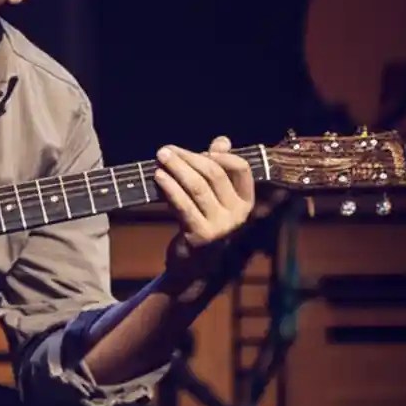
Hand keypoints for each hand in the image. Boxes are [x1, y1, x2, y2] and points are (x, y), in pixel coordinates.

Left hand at [153, 136, 254, 285]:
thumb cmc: (202, 221)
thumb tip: (222, 140)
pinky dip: (170, 188)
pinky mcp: (201, 236)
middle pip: (215, 175)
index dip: (221, 155)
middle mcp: (238, 214)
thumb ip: (218, 168)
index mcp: (246, 201)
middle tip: (166, 149)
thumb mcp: (213, 196)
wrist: (193, 264)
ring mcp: (221, 226)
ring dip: (177, 169)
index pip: (241, 168)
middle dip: (189, 158)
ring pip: (197, 188)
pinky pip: (184, 205)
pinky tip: (159, 177)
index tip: (200, 149)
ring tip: (161, 157)